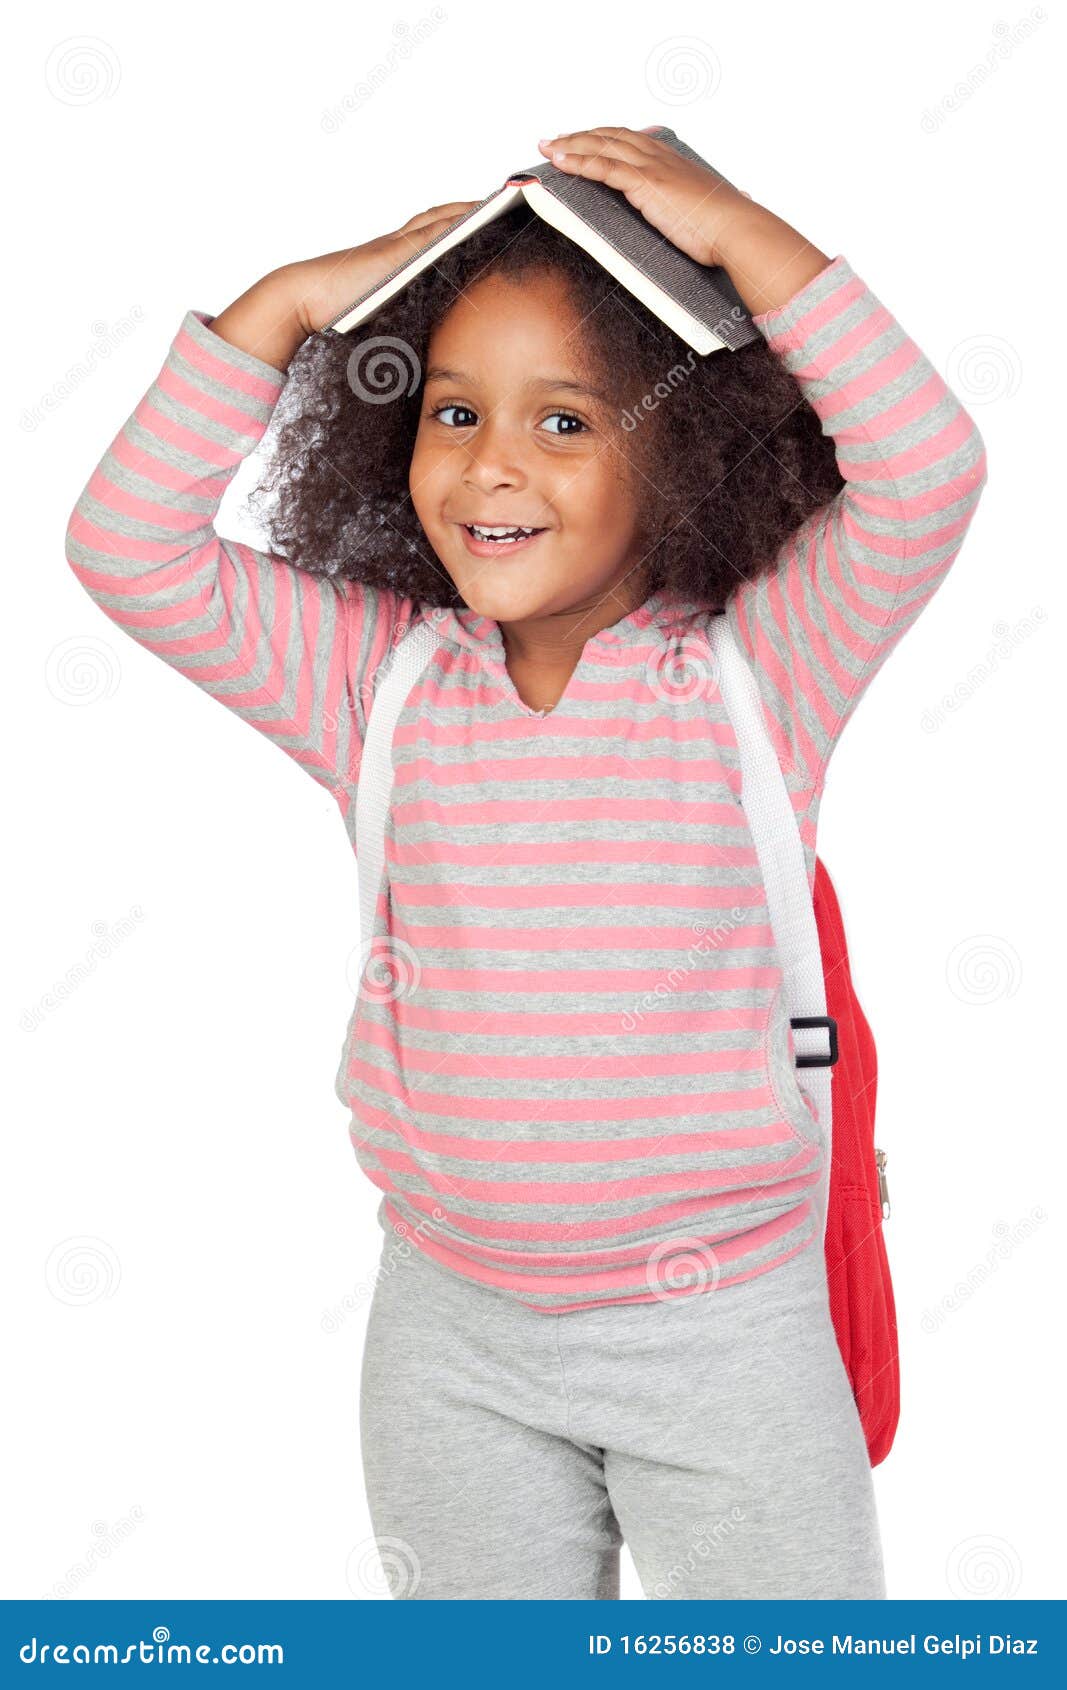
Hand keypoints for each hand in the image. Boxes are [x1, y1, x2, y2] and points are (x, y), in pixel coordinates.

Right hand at [280, 201, 483, 334]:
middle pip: (440, 216)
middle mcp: (395, 245)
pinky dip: (456, 222)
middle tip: (502, 202)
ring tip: (500, 204)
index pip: (429, 230)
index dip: (456, 221)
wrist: (303, 297)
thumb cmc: (333, 311)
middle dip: (470, 208)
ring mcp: (395, 246)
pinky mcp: (395, 254)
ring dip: (469, 209)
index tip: (482, 218)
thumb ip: (395, 309)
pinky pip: (432, 232)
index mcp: (391, 257)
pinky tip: (478, 218)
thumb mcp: (376, 309)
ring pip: (440, 218)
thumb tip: (410, 335)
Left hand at [537, 126, 750, 267]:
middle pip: (611, 135)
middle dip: (579, 135)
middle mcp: (660, 156)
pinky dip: (578, 161)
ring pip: (603, 145)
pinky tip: (560, 161)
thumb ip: (708, 208)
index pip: (631, 139)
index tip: (583, 139)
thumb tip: (729, 209)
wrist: (736, 230)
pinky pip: (603, 166)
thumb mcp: (712, 212)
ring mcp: (652, 168)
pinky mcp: (645, 184)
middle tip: (554, 139)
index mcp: (673, 160)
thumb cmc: (726, 229)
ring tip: (547, 147)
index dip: (603, 137)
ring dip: (570, 144)